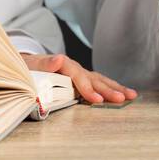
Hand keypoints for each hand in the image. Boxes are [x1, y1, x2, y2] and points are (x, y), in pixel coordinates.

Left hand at [21, 53, 137, 104]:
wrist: (26, 64)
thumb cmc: (28, 68)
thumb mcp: (31, 65)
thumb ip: (44, 64)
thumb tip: (58, 59)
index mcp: (62, 64)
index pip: (78, 76)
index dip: (87, 88)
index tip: (96, 100)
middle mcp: (74, 67)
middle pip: (93, 78)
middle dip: (109, 89)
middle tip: (122, 99)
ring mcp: (79, 73)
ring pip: (100, 80)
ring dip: (116, 88)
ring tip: (132, 96)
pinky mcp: (82, 79)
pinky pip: (99, 83)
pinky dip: (112, 88)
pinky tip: (123, 95)